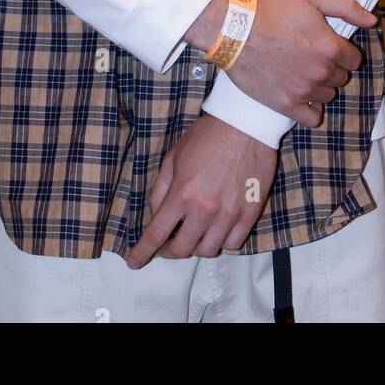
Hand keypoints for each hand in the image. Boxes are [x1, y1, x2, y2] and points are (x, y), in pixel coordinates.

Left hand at [125, 115, 276, 266]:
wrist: (246, 122)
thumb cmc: (207, 136)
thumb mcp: (174, 156)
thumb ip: (160, 189)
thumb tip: (154, 215)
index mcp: (182, 194)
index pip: (156, 234)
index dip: (142, 252)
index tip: (134, 262)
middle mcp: (205, 209)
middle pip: (182, 250)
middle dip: (169, 250)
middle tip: (169, 242)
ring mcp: (229, 214)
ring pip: (208, 251)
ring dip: (196, 246)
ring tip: (196, 232)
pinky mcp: (250, 213)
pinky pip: (233, 244)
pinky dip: (222, 241)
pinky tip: (218, 228)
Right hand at [225, 0, 375, 126]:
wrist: (234, 29)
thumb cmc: (272, 10)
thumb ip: (346, 7)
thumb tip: (372, 21)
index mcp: (331, 47)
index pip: (354, 59)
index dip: (342, 50)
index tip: (326, 44)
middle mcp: (322, 72)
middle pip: (341, 78)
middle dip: (331, 67)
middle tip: (310, 55)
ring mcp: (304, 91)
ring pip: (327, 96)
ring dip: (319, 86)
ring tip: (300, 70)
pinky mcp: (286, 105)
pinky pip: (312, 118)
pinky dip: (310, 110)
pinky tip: (300, 95)